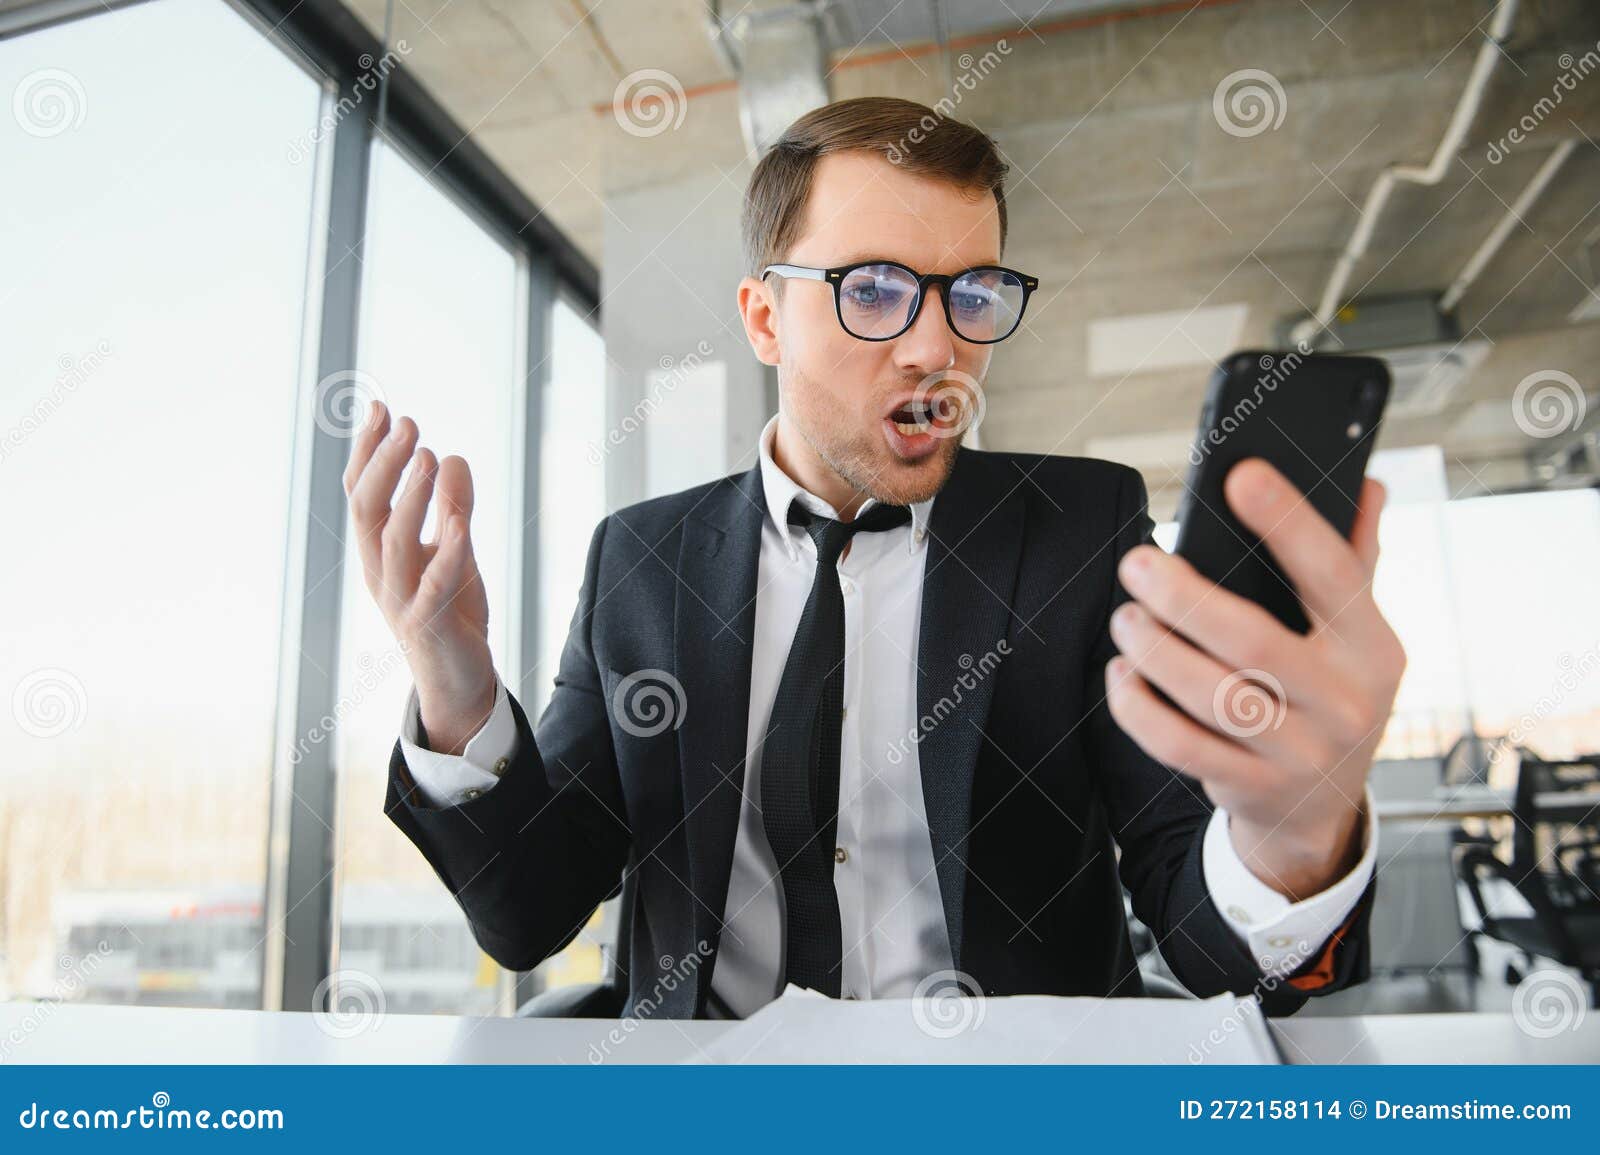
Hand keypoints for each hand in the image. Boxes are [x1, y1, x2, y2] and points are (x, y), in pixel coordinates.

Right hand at [343, 401, 494, 754]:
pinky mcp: (429, 623)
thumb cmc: (450, 612)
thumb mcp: (454, 550)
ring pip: (393, 542)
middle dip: (384, 464)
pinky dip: (445, 553)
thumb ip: (454, 507)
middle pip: (366, 510)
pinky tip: (460, 524)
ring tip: (428, 456)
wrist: (457, 680)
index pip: (362, 492)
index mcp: (378, 550)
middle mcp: (379, 571)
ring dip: (411, 497)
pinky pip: (434, 585)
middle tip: (409, 424)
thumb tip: (451, 456)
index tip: (382, 407)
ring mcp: (400, 599)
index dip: (369, 451)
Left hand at [1104, 458, 1404, 899]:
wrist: (1321, 810)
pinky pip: (1179, 745)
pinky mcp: (1249, 787)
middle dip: (1183, 596)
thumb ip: (1356, 558)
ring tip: (1126, 618)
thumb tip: (1368, 485)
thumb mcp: (1356, 635)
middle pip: (1251, 639)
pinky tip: (1123, 674)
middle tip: (1138, 564)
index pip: (1335, 573)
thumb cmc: (1330, 695)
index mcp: (1373, 647)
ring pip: (1209, 694)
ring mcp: (1297, 751)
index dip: (1288, 522)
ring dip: (1153, 649)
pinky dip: (1139, 707)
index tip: (1240, 476)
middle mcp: (1343, 701)